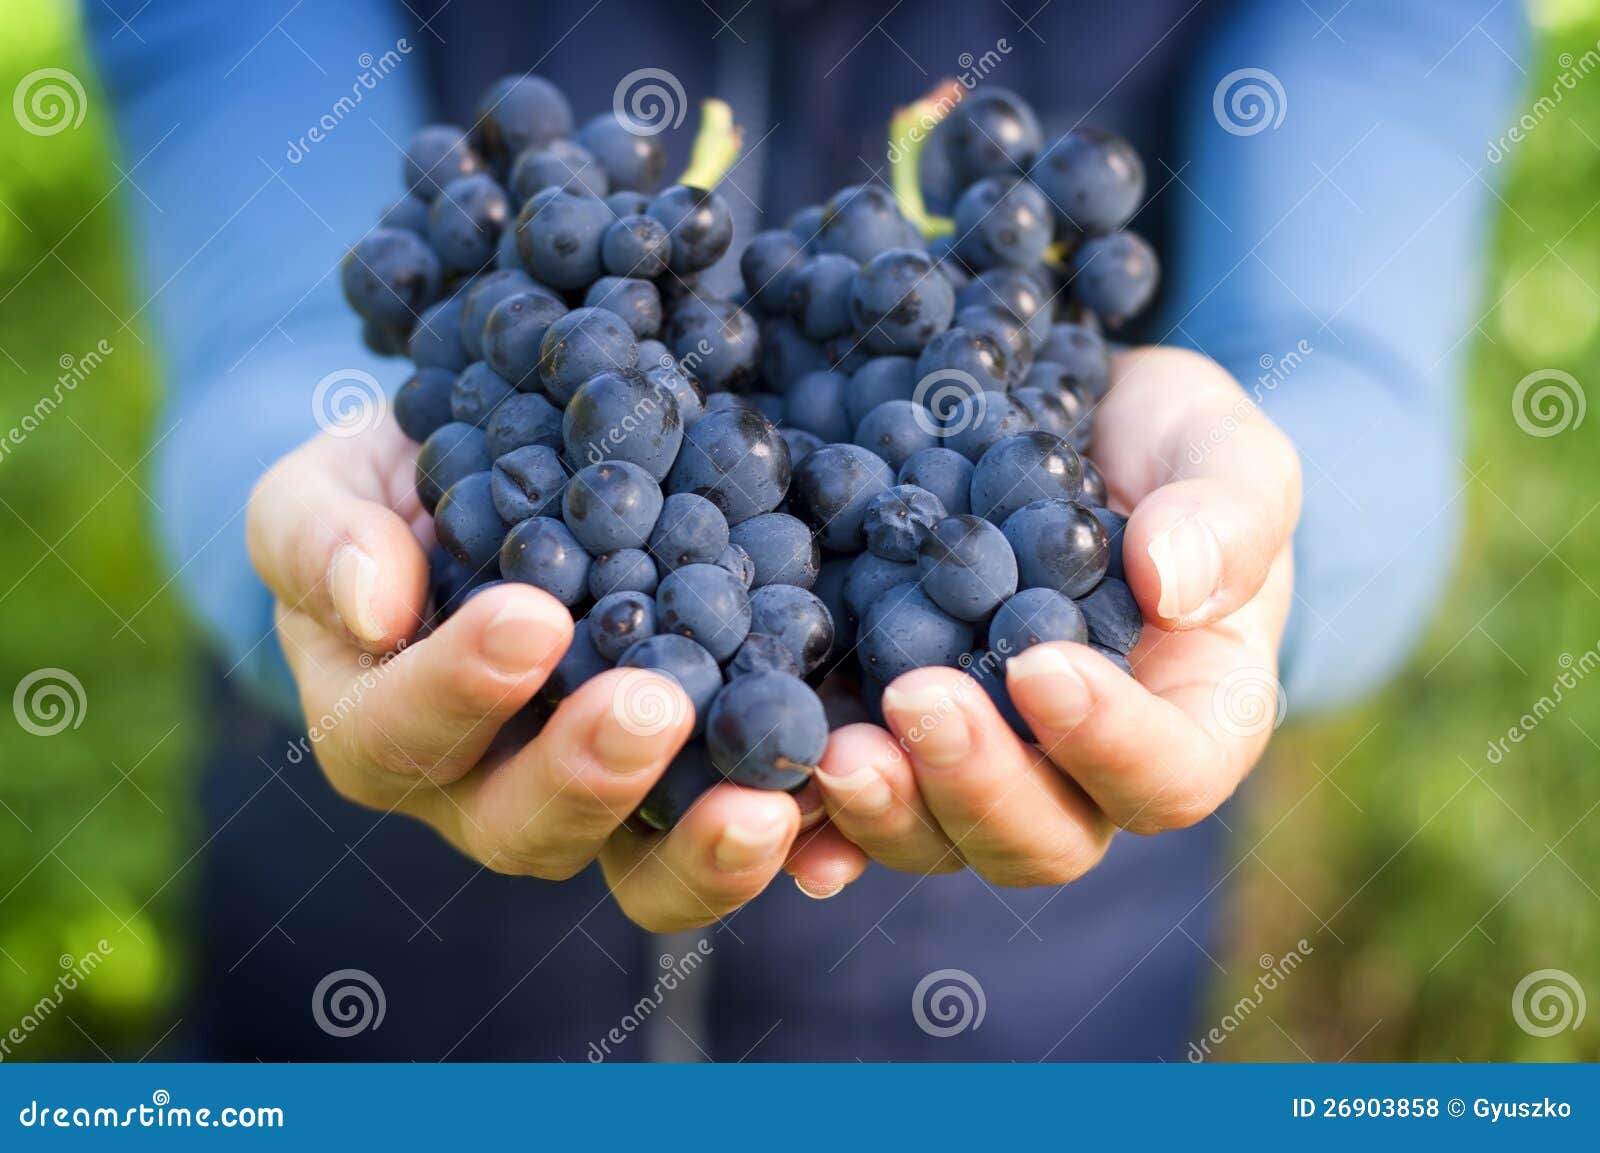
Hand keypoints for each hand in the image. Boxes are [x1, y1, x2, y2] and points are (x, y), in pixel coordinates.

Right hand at [246, 420, 863, 930]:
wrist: (487, 498)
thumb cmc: (388, 501)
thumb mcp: (324, 495)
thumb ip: (321, 539)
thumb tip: (373, 600)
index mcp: (385, 729)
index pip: (402, 733)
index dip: (459, 689)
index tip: (527, 618)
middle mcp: (487, 792)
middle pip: (529, 826)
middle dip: (590, 775)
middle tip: (652, 707)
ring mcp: (596, 801)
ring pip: (640, 866)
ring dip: (703, 847)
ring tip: (767, 807)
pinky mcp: (688, 787)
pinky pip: (731, 835)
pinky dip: (792, 846)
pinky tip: (838, 835)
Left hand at [815, 346, 1301, 882]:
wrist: (1064, 432)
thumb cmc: (1167, 450)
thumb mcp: (1223, 454)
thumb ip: (1226, 516)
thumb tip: (1171, 583)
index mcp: (1188, 722)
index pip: (1166, 774)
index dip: (1108, 742)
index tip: (1040, 665)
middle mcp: (1080, 774)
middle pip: (1040, 836)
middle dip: (976, 783)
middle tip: (913, 700)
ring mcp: (979, 767)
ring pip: (938, 839)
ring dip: (885, 809)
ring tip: (831, 750)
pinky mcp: (893, 741)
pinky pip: (853, 809)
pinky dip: (812, 818)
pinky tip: (764, 798)